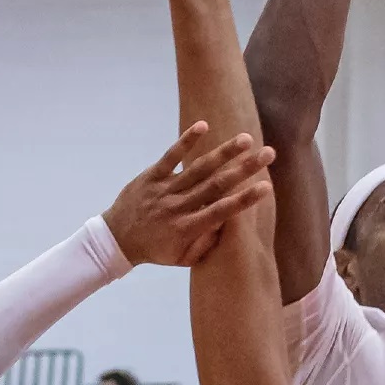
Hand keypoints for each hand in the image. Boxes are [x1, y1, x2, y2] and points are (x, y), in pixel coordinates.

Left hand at [105, 124, 274, 265]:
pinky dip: (185, 141)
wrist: (116, 239)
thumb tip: (229, 225)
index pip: (221, 212)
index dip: (244, 199)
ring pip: (198, 169)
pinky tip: (203, 126)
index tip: (267, 186)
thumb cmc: (156, 249)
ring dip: (223, 153)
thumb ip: (207, 245)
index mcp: (188, 229)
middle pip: (215, 185)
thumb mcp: (182, 259)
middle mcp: (179, 207)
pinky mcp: (151, 176)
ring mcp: (165, 189)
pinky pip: (170, 157)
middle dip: (244, 169)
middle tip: (268, 154)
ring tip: (246, 139)